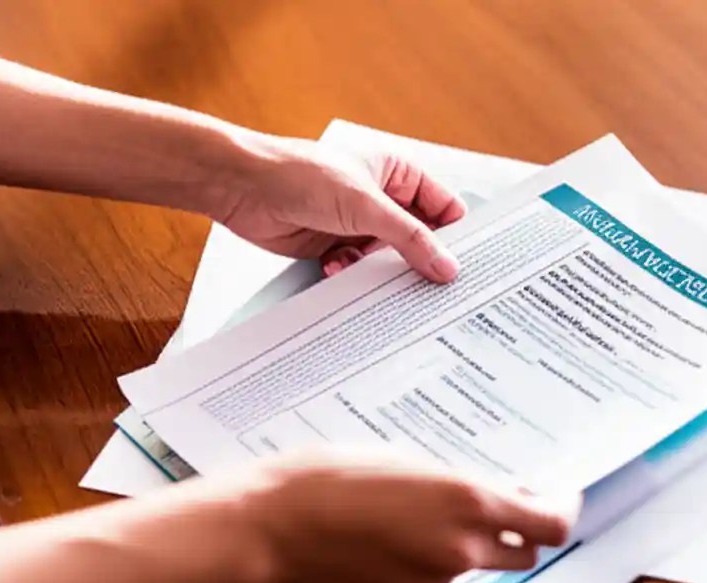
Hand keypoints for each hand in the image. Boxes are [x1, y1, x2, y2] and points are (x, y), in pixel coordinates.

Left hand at [211, 135, 467, 281]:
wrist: (241, 187)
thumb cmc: (298, 173)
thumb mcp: (366, 206)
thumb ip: (411, 239)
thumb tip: (447, 265)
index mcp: (397, 173)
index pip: (444, 207)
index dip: (456, 236)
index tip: (464, 265)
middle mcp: (381, 197)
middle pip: (418, 238)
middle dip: (418, 260)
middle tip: (431, 286)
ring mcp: (357, 222)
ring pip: (387, 258)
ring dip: (380, 270)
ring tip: (374, 276)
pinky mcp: (335, 244)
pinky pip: (358, 269)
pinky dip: (351, 273)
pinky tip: (336, 266)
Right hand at [236, 447, 578, 582]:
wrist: (272, 524)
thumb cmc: (330, 478)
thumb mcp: (410, 460)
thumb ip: (463, 483)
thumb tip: (501, 495)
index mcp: (467, 500)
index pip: (551, 523)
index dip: (562, 511)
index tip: (559, 499)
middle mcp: (461, 549)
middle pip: (525, 553)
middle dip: (519, 531)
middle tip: (502, 506)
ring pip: (475, 567)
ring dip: (464, 546)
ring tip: (413, 516)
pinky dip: (428, 566)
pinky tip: (389, 542)